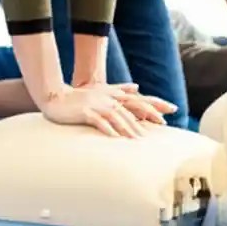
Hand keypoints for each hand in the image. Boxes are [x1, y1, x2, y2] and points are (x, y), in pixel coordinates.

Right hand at [41, 83, 174, 137]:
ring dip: (128, 127)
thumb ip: (119, 89)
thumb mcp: (101, 91)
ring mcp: (96, 104)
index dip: (155, 103)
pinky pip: (98, 120)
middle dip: (148, 115)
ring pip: (117, 115)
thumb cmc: (79, 98)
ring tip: (138, 139)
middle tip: (162, 124)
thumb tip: (137, 87)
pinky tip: (114, 137)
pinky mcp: (85, 111)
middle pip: (132, 106)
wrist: (55, 97)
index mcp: (113, 94)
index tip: (171, 109)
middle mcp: (108, 97)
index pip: (138, 98)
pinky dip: (106, 128)